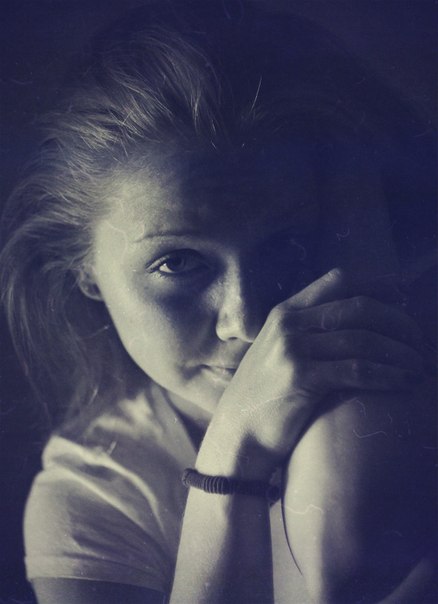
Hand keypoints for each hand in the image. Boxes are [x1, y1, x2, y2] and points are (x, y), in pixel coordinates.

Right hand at [200, 268, 422, 478]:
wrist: (237, 434)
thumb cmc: (264, 396)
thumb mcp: (277, 351)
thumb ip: (307, 332)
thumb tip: (355, 326)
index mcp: (285, 312)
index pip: (337, 280)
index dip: (376, 283)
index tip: (404, 293)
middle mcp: (289, 324)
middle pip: (358, 308)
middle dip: (397, 322)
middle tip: (420, 341)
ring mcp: (293, 349)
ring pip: (363, 339)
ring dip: (400, 352)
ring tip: (420, 366)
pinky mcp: (301, 377)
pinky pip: (357, 369)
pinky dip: (388, 374)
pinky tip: (404, 382)